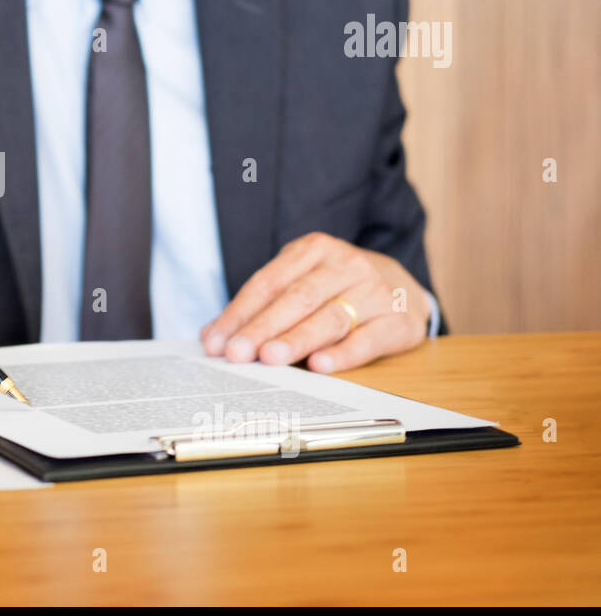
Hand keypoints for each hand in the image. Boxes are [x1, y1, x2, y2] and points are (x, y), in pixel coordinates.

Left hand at [199, 232, 429, 372]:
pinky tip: (320, 366)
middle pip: (297, 298)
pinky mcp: (399, 321)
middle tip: (237, 353)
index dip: (239, 313)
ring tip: (269, 358)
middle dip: (262, 327)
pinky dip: (343, 354)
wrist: (404, 287)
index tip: (216, 341)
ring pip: (330, 317)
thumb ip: (260, 307)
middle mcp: (346, 266)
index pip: (268, 282)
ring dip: (296, 340)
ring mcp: (375, 292)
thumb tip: (212, 337)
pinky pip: (368, 340)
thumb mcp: (300, 282)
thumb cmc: (337, 288)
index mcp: (313, 250)